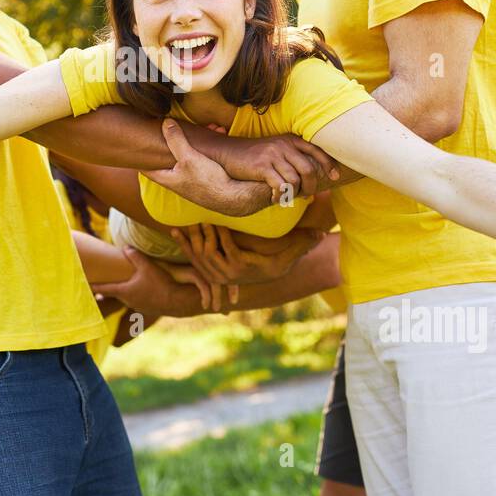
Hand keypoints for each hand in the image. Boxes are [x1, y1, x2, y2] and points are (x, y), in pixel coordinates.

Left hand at [93, 247, 208, 317]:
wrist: (177, 301)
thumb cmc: (160, 284)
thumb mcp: (147, 266)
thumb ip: (135, 256)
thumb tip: (125, 247)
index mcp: (124, 291)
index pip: (104, 289)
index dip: (94, 286)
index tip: (84, 286)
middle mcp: (128, 301)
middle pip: (115, 293)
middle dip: (109, 288)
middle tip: (102, 284)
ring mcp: (138, 306)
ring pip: (127, 297)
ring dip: (125, 291)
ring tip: (126, 284)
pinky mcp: (148, 308)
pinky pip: (138, 300)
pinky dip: (137, 294)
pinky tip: (144, 289)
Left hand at [143, 119, 270, 216]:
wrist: (235, 197)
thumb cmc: (208, 181)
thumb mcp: (188, 157)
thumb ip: (175, 140)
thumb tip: (164, 122)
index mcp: (167, 178)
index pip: (145, 167)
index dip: (140, 155)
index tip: (136, 142)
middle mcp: (177, 179)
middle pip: (170, 155)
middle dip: (176, 137)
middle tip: (177, 124)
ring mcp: (192, 177)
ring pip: (190, 152)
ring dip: (198, 139)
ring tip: (212, 127)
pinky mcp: (206, 175)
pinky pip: (204, 156)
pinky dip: (210, 145)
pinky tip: (220, 133)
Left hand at [172, 223, 323, 287]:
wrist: (264, 276)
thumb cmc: (277, 262)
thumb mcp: (289, 253)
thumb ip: (302, 242)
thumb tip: (322, 233)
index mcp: (244, 267)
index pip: (230, 252)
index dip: (222, 237)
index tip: (216, 221)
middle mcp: (227, 273)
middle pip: (210, 254)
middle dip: (203, 237)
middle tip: (198, 218)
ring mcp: (216, 273)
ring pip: (198, 256)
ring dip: (191, 240)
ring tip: (185, 223)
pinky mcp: (207, 270)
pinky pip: (191, 258)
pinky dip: (182, 244)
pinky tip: (174, 230)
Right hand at [217, 132, 340, 201]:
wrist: (228, 152)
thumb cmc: (256, 156)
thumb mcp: (277, 150)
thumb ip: (294, 158)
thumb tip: (313, 177)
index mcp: (290, 139)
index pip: (317, 150)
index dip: (329, 164)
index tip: (335, 176)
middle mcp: (284, 145)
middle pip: (309, 169)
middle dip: (312, 186)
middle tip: (307, 195)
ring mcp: (272, 155)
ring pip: (295, 179)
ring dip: (295, 193)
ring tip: (289, 197)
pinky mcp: (261, 167)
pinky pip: (280, 185)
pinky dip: (282, 195)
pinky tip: (277, 198)